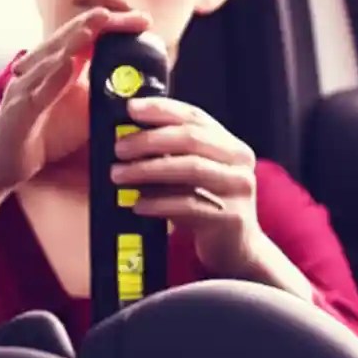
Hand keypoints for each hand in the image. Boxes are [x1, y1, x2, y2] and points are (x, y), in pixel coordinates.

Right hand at [0, 7, 151, 192]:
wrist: (6, 162)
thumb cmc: (46, 132)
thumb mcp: (84, 109)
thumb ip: (107, 92)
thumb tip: (144, 86)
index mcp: (57, 67)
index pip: (85, 37)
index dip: (111, 25)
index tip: (143, 21)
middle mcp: (39, 71)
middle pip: (66, 39)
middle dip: (93, 25)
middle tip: (118, 13)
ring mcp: (25, 89)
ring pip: (49, 60)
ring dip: (71, 43)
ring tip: (92, 29)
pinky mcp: (17, 113)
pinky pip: (36, 93)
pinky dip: (52, 78)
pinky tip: (68, 66)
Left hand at [110, 96, 266, 276]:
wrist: (237, 248)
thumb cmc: (206, 206)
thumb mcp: (193, 175)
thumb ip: (171, 155)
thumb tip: (127, 138)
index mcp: (229, 144)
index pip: (194, 116)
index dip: (162, 109)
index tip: (130, 108)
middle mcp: (239, 161)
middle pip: (191, 139)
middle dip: (149, 140)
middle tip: (119, 148)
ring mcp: (238, 188)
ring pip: (190, 169)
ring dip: (148, 170)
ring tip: (119, 175)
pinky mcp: (231, 216)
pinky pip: (189, 204)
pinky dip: (159, 203)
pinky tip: (138, 204)